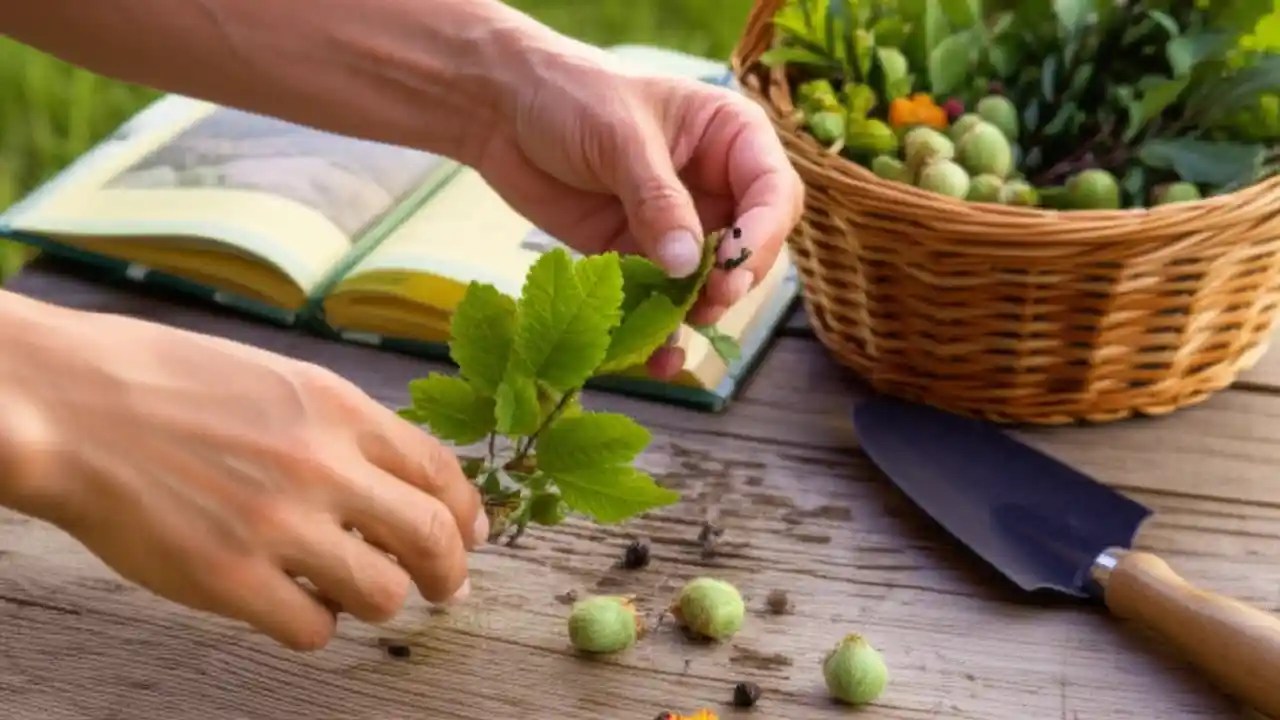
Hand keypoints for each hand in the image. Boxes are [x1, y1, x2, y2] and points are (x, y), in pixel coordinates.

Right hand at [0, 297, 485, 650]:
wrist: (71, 403)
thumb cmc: (163, 383)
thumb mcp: (274, 380)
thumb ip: (339, 428)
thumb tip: (392, 480)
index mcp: (336, 409)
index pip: (439, 471)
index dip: (468, 513)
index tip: (473, 537)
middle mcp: (322, 465)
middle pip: (432, 536)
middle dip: (451, 573)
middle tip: (448, 589)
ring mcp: (278, 524)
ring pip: (384, 593)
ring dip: (379, 600)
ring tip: (352, 592)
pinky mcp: (230, 579)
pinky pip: (313, 630)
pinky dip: (314, 626)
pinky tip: (290, 606)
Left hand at [472, 49, 804, 377]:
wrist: (502, 109)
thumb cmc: (571, 96)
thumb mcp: (621, 139)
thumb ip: (658, 200)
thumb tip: (688, 264)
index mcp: (730, 138)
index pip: (774, 192)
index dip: (762, 233)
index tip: (732, 266)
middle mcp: (716, 185)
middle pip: (751, 246)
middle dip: (733, 278)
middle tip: (709, 300)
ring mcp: (680, 225)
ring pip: (709, 281)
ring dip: (699, 310)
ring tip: (679, 330)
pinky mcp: (639, 255)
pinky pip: (662, 298)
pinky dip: (660, 329)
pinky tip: (659, 359)